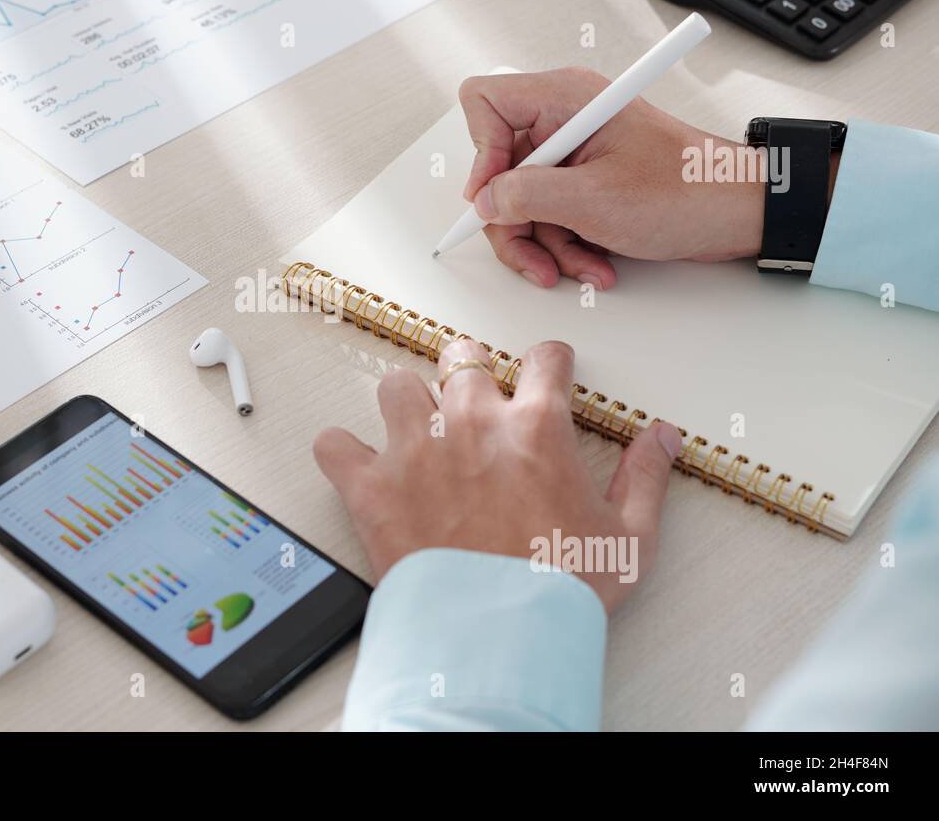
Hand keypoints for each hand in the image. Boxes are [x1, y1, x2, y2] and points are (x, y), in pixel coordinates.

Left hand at [313, 338, 681, 611]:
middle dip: (470, 371)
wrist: (494, 638)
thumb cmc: (560, 593)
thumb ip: (645, 477)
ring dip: (407, 402)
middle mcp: (472, 423)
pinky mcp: (371, 485)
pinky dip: (342, 452)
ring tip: (417, 429)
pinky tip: (357, 464)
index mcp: (536, 428)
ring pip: (397, 385)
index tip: (547, 373)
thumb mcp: (628, 538)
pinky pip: (335, 444)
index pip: (544, 359)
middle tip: (475, 404)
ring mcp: (415, 449)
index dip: (549, 363)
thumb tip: (661, 438)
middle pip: (462, 357)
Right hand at [458, 68, 765, 288]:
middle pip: (498, 169)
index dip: (480, 153)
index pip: (484, 102)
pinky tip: (594, 264)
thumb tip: (484, 202)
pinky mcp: (586, 182)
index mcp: (565, 99)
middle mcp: (564, 120)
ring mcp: (575, 154)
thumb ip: (526, 196)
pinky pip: (551, 215)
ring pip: (522, 202)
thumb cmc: (687, 191)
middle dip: (514, 221)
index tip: (495, 197)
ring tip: (579, 268)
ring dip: (545, 245)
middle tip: (533, 257)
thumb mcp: (593, 200)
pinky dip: (566, 246)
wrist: (740, 213)